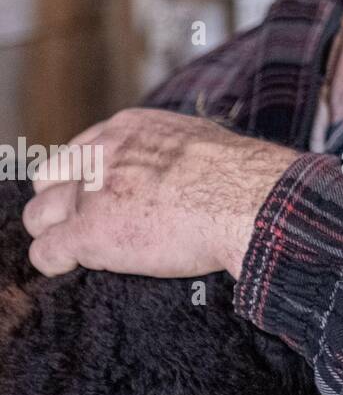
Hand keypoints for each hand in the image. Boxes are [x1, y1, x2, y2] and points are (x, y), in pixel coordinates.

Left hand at [22, 108, 298, 280]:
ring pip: (39, 217)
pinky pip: (46, 252)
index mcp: (129, 128)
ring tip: (85, 249)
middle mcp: (103, 154)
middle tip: (91, 224)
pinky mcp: (90, 232)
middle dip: (64, 204)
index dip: (84, 180)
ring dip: (58, 233)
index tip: (100, 197)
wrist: (250, 201)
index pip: (77, 152)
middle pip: (48, 181)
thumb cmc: (241, 177)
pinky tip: (75, 266)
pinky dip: (57, 262)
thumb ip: (166, 150)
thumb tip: (172, 170)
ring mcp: (92, 193)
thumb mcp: (197, 141)